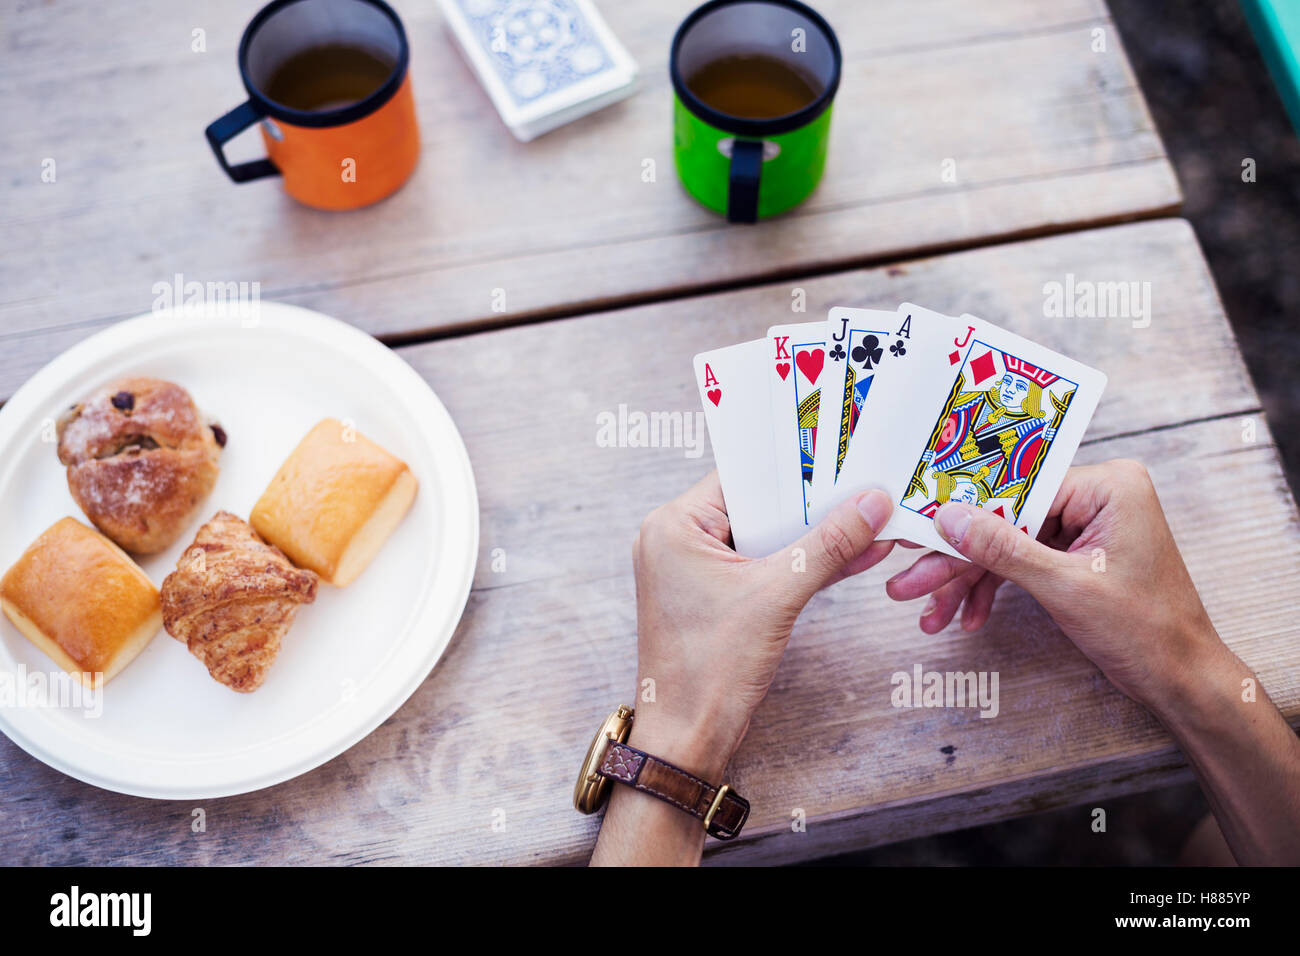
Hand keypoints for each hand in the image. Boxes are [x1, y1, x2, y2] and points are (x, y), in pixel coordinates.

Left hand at [629, 471, 893, 778]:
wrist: (686, 739)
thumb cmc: (710, 670)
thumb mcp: (777, 596)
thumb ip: (828, 545)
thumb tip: (873, 503)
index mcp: (675, 525)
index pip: (744, 476)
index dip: (796, 468)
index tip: (844, 459)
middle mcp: (677, 539)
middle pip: (758, 504)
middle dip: (812, 504)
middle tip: (865, 489)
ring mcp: (694, 569)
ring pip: (765, 536)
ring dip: (814, 536)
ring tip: (869, 522)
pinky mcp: (713, 596)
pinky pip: (763, 565)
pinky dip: (801, 564)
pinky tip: (851, 556)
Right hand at [885, 459, 1220, 707]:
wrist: (1180, 678)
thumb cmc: (1145, 629)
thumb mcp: (1064, 586)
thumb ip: (1003, 549)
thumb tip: (950, 518)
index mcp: (1109, 485)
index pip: (1017, 487)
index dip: (964, 514)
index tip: (920, 531)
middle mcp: (1098, 496)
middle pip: (1007, 518)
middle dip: (960, 559)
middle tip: (912, 583)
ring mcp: (1087, 524)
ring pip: (1008, 543)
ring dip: (969, 581)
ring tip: (930, 612)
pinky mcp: (1077, 552)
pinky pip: (1023, 561)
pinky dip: (994, 589)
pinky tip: (968, 616)